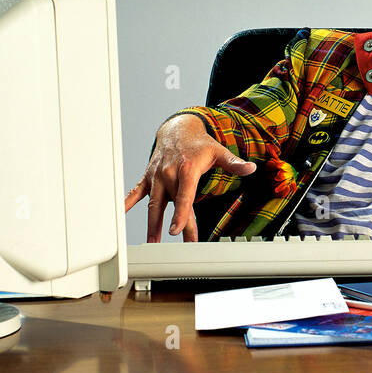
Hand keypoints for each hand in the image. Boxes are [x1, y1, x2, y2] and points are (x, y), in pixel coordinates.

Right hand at [123, 115, 256, 241]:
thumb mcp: (218, 151)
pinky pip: (136, 192)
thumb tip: (250, 168)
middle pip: (171, 204)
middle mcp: (169, 173)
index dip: (181, 214)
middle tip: (176, 243)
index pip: (184, 196)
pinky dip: (127, 203)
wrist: (177, 129)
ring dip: (152, 223)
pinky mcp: (149, 178)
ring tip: (152, 242)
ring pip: (153, 203)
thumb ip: (234, 162)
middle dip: (173, 224)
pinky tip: (120, 215)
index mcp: (187, 169)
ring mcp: (157, 176)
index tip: (178, 230)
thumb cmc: (198, 143)